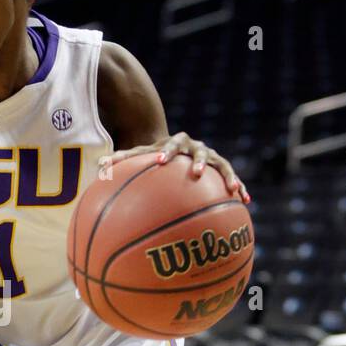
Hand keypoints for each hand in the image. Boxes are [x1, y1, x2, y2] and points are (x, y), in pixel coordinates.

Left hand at [100, 133, 249, 202]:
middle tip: (195, 173)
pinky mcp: (221, 169)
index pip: (171, 145)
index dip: (167, 152)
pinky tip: (246, 202)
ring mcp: (211, 157)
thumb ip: (120, 161)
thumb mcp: (137, 156)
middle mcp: (196, 147)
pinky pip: (232, 179)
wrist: (173, 148)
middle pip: (200, 152)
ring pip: (223, 165)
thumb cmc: (151, 156)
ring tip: (234, 190)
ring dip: (228, 176)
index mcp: (175, 143)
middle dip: (199, 162)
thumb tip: (99, 167)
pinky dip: (240, 188)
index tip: (160, 161)